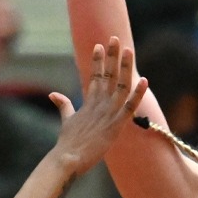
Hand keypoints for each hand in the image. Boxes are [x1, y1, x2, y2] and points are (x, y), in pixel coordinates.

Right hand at [48, 38, 149, 176]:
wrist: (67, 159)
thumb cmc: (67, 143)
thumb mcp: (67, 120)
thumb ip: (64, 105)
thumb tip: (54, 94)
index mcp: (88, 102)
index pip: (94, 76)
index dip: (98, 60)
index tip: (100, 45)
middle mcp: (98, 104)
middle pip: (107, 75)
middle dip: (112, 56)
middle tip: (115, 38)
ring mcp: (107, 113)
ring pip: (119, 86)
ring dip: (125, 67)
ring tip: (128, 50)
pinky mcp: (115, 125)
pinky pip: (129, 107)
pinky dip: (137, 94)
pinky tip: (144, 80)